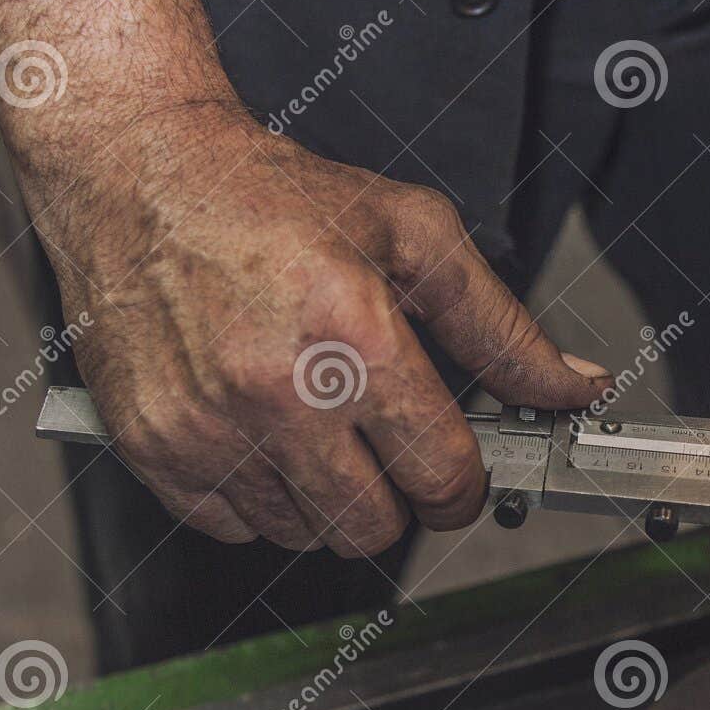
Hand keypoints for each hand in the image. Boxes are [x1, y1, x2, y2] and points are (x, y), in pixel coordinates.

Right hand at [32, 105, 610, 555]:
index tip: (459, 472)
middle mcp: (276, 390)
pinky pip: (235, 528)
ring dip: (330, 500)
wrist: (139, 173)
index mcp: (353, 335)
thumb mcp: (415, 236)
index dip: (464, 484)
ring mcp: (209, 427)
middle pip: (376, 526)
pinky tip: (265, 435)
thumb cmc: (272, 199)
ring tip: (320, 427)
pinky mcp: (156, 448)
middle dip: (401, 499)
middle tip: (391, 451)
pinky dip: (262, 499)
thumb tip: (569, 387)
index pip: (441, 474)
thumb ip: (501, 327)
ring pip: (307, 536)